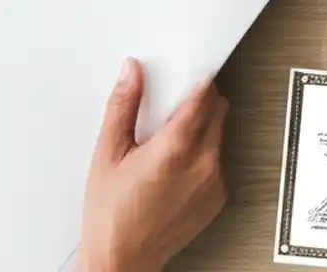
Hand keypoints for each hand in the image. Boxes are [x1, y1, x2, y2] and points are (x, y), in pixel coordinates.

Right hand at [81, 59, 229, 271]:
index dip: (196, 80)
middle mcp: (202, 163)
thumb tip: (132, 73)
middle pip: (217, 111)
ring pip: (219, 135)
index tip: (188, 74)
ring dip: (201, 131)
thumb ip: (123, 106)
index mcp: (175, 148)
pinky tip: (175, 169)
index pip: (203, 96)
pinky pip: (218, 161)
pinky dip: (203, 157)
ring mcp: (214, 182)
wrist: (122, 259)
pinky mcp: (219, 197)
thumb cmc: (111, 215)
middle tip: (168, 113)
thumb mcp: (107, 153)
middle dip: (198, 104)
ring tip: (166, 147)